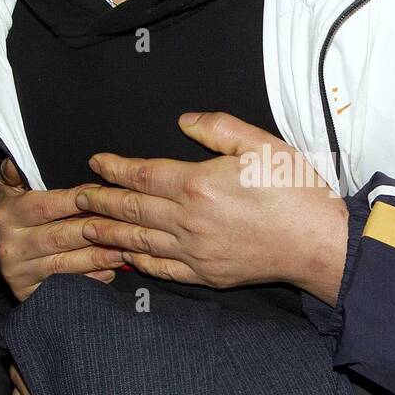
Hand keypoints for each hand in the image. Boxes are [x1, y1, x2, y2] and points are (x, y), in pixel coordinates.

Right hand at [0, 158, 124, 300]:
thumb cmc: (13, 216)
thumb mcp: (9, 191)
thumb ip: (16, 174)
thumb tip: (15, 160)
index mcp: (9, 215)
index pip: (48, 206)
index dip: (78, 200)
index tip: (105, 195)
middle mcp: (13, 246)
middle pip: (61, 236)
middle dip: (97, 230)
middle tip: (127, 224)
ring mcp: (20, 273)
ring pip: (67, 264)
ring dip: (100, 257)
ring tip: (125, 249)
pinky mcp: (29, 294)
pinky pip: (66, 286)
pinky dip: (91, 279)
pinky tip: (111, 270)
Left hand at [77, 112, 349, 304]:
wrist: (318, 243)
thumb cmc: (295, 191)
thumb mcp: (261, 144)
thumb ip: (219, 128)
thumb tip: (183, 121)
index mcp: (198, 185)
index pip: (142, 176)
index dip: (115, 168)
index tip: (96, 162)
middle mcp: (188, 221)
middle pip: (132, 210)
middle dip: (100, 201)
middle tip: (76, 196)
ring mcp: (195, 252)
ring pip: (140, 241)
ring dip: (109, 233)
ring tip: (87, 226)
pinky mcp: (207, 274)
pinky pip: (163, 269)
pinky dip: (140, 262)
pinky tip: (127, 257)